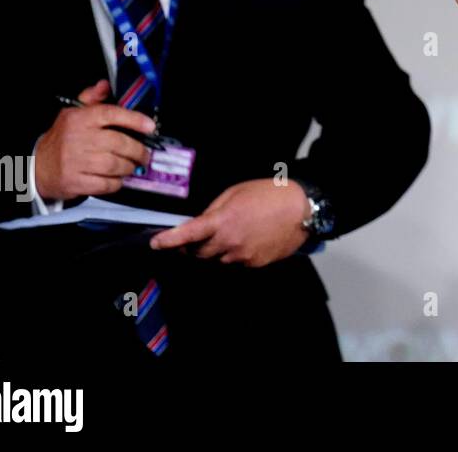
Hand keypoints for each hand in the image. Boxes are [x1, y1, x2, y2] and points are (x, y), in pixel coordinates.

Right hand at [34, 80, 155, 199]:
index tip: (150, 126)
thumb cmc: (62, 139)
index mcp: (79, 119)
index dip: (135, 119)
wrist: (37, 167)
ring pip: (116, 165)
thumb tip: (104, 85)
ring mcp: (76, 162)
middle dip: (138, 150)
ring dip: (129, 167)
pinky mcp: (75, 182)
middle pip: (119, 143)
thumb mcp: (72, 113)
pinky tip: (117, 178)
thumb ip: (92, 98)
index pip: (111, 114)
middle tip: (144, 154)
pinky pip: (106, 184)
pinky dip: (116, 182)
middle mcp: (78, 139)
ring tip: (132, 166)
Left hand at [149, 178, 310, 266]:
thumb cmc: (271, 194)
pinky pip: (236, 262)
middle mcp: (230, 242)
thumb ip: (214, 210)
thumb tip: (200, 224)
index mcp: (223, 220)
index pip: (188, 234)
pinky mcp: (255, 264)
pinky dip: (236, 253)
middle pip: (198, 253)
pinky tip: (250, 238)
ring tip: (236, 231)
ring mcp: (242, 256)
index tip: (155, 244)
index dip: (168, 240)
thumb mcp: (237, 192)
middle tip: (201, 234)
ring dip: (217, 249)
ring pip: (217, 259)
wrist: (303, 210)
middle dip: (194, 246)